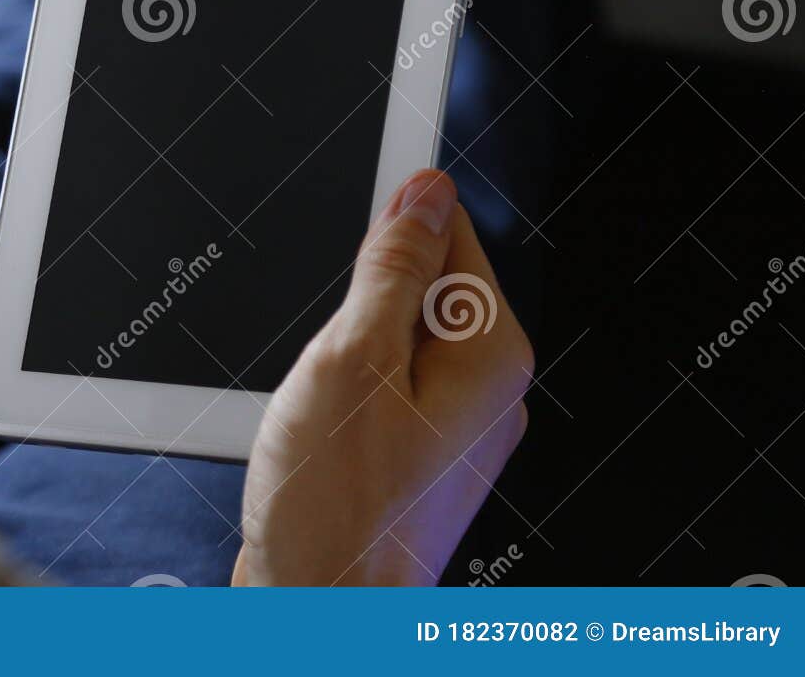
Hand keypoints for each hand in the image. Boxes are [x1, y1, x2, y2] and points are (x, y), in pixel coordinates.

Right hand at [233, 170, 533, 585]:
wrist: (320, 609)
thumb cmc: (337, 504)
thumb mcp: (351, 358)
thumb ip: (390, 269)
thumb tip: (424, 195)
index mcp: (489, 355)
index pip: (451, 236)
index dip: (388, 227)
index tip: (346, 240)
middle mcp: (486, 391)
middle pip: (419, 290)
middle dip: (356, 303)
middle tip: (326, 353)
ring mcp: (452, 429)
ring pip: (389, 343)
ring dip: (341, 353)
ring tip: (318, 403)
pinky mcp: (414, 458)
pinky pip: (378, 390)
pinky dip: (339, 394)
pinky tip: (316, 429)